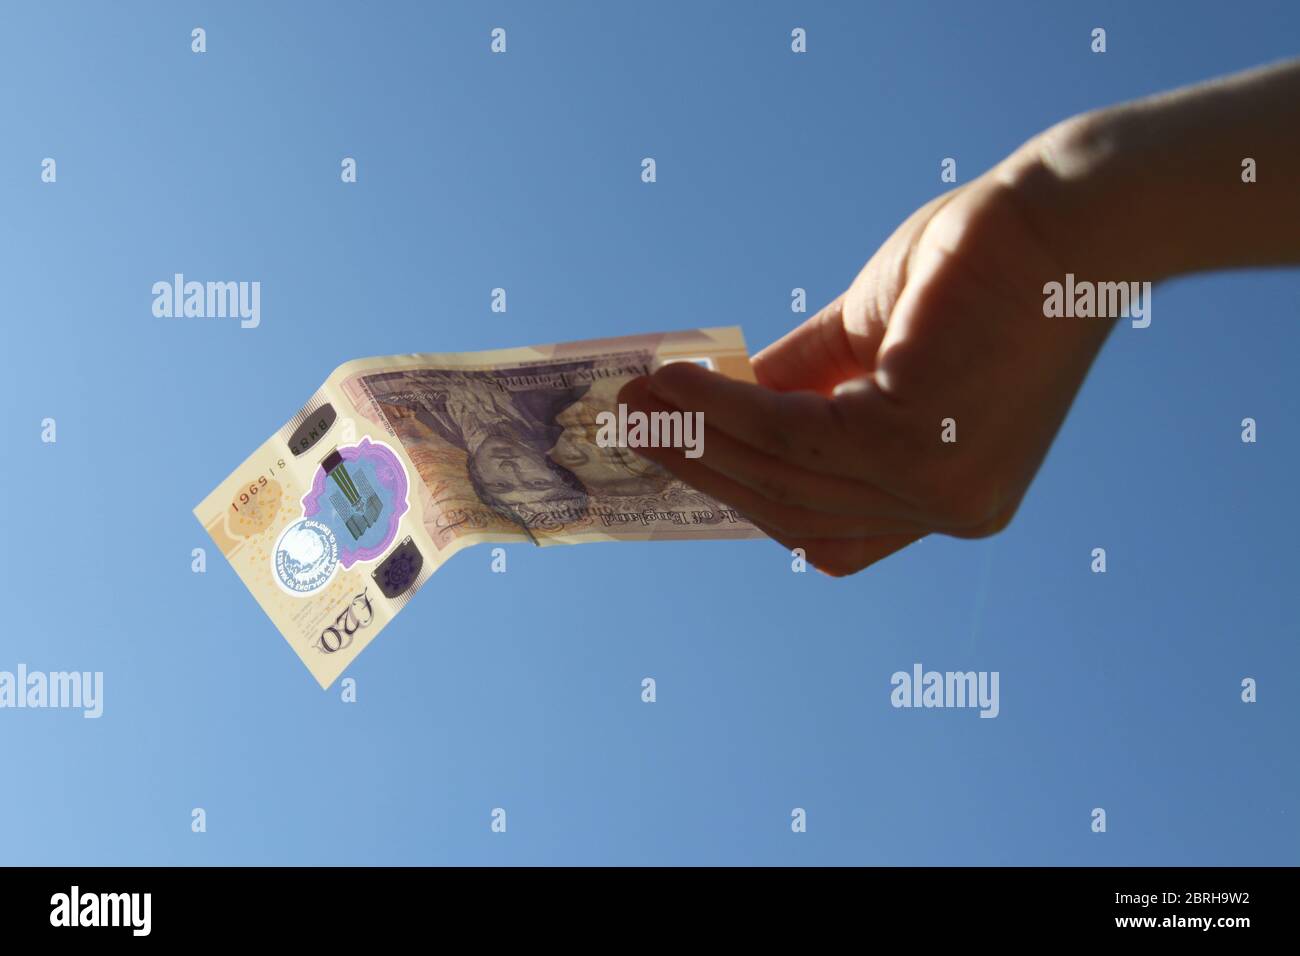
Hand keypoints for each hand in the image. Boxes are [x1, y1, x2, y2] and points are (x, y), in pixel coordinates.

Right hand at [619, 158, 1114, 575]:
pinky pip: (787, 432)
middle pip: (792, 514)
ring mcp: (934, 488)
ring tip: (636, 404)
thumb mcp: (873, 342)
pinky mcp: (915, 443)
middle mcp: (949, 511)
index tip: (688, 466)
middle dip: (704, 472)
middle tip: (635, 432)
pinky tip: (674, 383)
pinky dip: (721, 409)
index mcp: (950, 495)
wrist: (1070, 216)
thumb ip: (801, 384)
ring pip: (781, 476)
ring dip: (697, 439)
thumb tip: (709, 405)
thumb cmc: (984, 267)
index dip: (749, 503)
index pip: (830, 530)